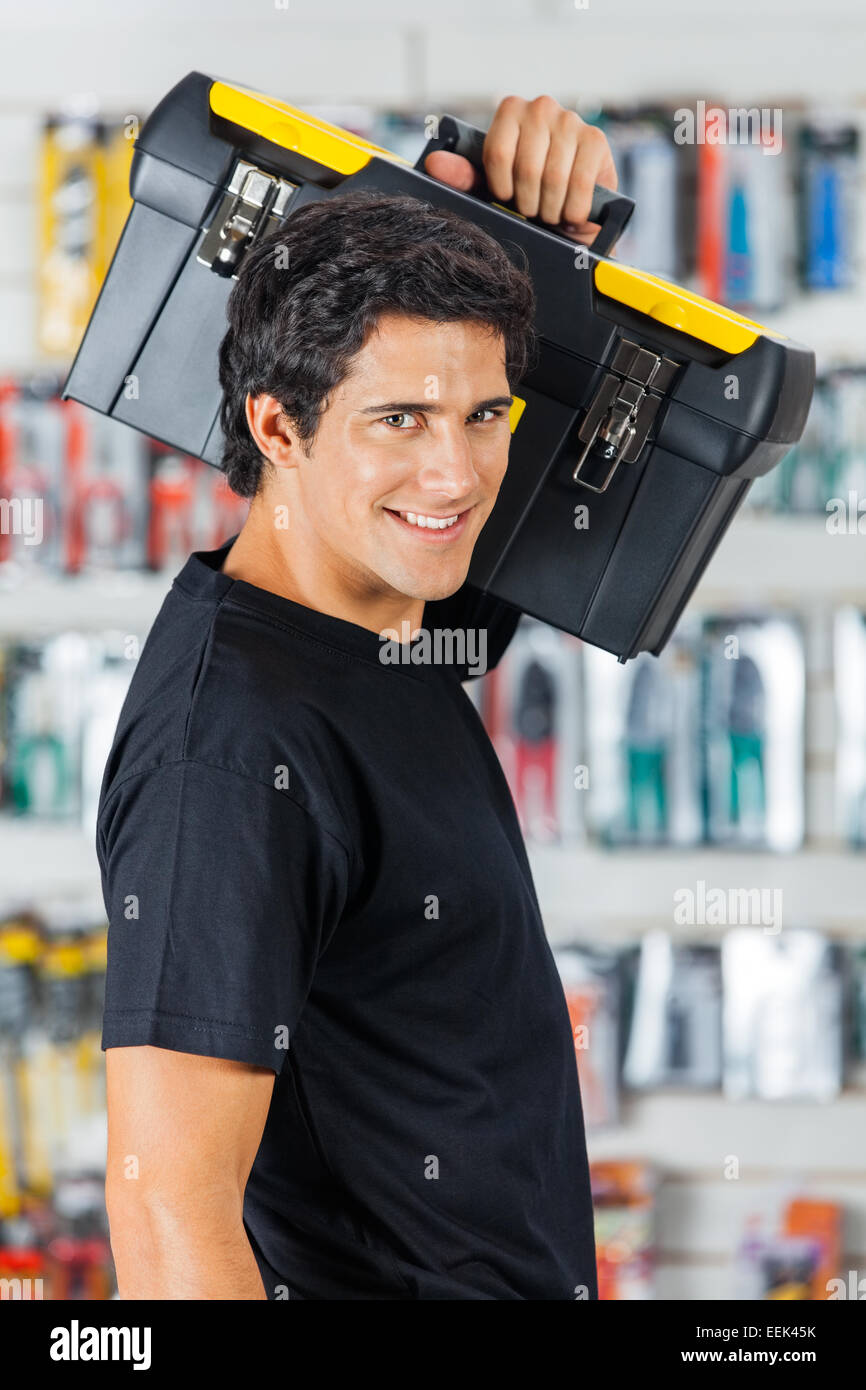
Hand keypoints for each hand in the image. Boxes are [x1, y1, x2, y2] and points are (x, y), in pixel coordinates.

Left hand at [423, 94, 617, 245]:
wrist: (570, 212)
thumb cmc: (528, 195)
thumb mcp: (491, 189)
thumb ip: (463, 177)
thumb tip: (432, 163)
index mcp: (510, 111)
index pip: (497, 152)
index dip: (501, 187)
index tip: (507, 197)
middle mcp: (541, 107)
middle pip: (527, 167)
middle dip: (528, 202)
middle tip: (532, 209)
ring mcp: (571, 121)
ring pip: (553, 178)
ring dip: (551, 208)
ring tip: (551, 210)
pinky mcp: (596, 140)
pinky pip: (579, 183)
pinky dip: (572, 209)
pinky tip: (570, 211)